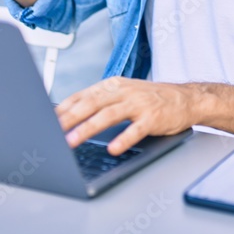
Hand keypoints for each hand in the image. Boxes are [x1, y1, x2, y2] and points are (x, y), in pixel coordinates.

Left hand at [56, 77, 199, 154]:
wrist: (186, 99)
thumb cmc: (151, 99)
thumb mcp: (124, 93)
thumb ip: (101, 101)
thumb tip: (71, 115)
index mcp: (113, 85)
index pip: (83, 95)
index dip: (64, 107)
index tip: (46, 119)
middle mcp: (124, 91)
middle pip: (91, 103)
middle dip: (69, 118)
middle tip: (52, 131)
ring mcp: (139, 104)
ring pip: (109, 115)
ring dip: (88, 128)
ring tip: (72, 141)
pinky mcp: (153, 117)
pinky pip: (136, 129)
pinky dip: (124, 138)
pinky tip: (114, 148)